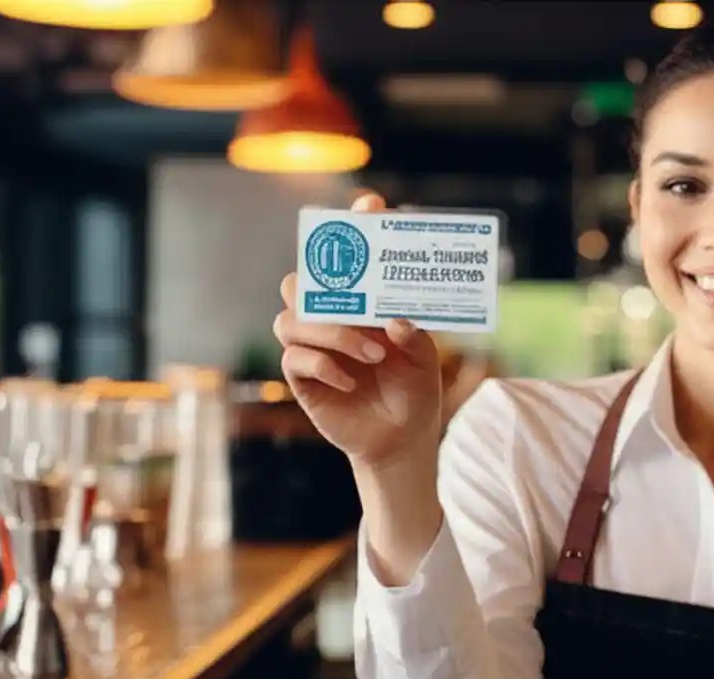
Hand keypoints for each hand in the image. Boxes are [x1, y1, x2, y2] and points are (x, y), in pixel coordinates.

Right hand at [273, 192, 442, 467]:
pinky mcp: (304, 379)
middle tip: (355, 293)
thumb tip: (395, 320)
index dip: (353, 225)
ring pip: (290, 319)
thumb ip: (414, 335)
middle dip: (320, 282)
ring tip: (373, 352)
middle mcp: (329, 317)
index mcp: (358, 302)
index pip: (345, 256)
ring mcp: (312, 346)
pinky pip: (295, 359)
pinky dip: (326, 365)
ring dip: (333, 333)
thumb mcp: (424, 356)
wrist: (404, 436)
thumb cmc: (412, 386)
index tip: (371, 206)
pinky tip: (353, 381)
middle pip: (298, 281)